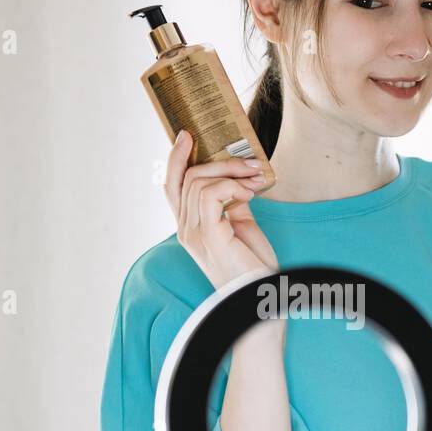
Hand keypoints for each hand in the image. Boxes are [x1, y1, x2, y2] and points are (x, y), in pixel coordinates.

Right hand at [164, 130, 278, 288]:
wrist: (260, 295)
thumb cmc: (253, 266)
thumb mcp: (242, 225)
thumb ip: (232, 201)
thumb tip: (236, 177)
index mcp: (189, 227)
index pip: (171, 185)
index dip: (175, 158)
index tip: (187, 135)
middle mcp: (185, 230)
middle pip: (186, 176)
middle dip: (221, 160)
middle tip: (252, 163)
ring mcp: (193, 233)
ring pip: (198, 180)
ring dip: (232, 171)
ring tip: (257, 179)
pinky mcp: (208, 236)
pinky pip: (210, 193)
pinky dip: (232, 186)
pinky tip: (249, 194)